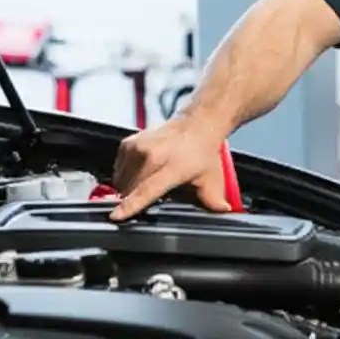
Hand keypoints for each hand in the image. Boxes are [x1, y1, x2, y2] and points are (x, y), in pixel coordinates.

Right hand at [108, 114, 231, 220]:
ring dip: (129, 187)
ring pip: (121, 180)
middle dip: (135, 199)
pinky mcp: (128, 142)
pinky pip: (118, 168)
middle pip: (130, 189)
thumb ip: (214, 201)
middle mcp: (152, 155)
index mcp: (172, 167)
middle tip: (152, 195)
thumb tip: (223, 212)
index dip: (130, 205)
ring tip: (149, 180)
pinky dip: (125, 174)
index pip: (147, 190)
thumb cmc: (202, 152)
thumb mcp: (211, 180)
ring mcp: (138, 147)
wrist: (197, 124)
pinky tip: (141, 171)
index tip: (116, 215)